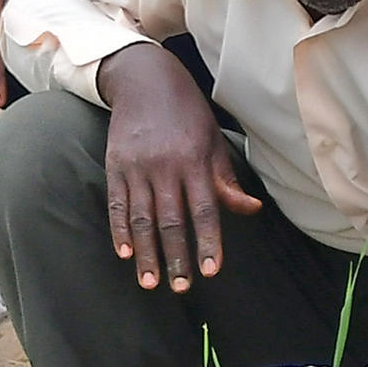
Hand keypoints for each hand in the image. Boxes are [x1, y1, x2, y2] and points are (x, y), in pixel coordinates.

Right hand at [99, 41, 259, 291]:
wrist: (146, 79)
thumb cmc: (187, 113)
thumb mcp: (213, 140)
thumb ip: (226, 180)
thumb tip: (252, 209)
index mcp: (195, 161)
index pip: (205, 209)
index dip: (208, 241)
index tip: (211, 271)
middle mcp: (166, 166)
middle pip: (172, 220)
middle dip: (176, 257)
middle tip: (181, 287)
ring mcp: (137, 166)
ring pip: (142, 218)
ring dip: (147, 253)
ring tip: (150, 282)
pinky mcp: (115, 164)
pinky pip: (117, 203)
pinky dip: (119, 230)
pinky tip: (125, 253)